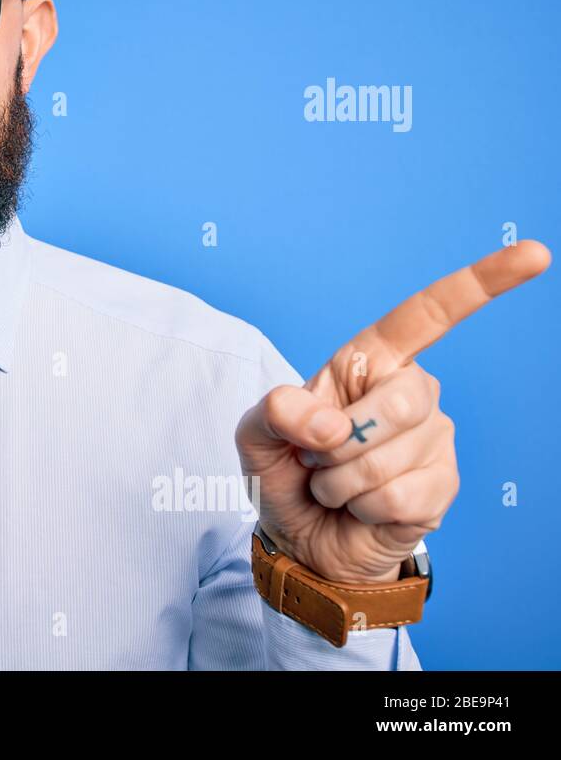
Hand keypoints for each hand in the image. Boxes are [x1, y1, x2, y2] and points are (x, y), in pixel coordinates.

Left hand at [236, 241, 550, 582]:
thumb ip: (276, 412)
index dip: (480, 283)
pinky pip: (399, 496)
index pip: (429, 314)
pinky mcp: (442, 488)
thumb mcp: (258, 435)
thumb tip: (329, 423)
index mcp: (370, 362)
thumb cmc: (286, 473)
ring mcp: (434, 441)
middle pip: (399, 402)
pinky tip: (359, 508)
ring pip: (389, 458)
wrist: (302, 537)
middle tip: (316, 457)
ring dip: (341, 482)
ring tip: (335, 485)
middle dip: (339, 442)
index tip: (534, 254)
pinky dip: (362, 508)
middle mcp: (413, 393)